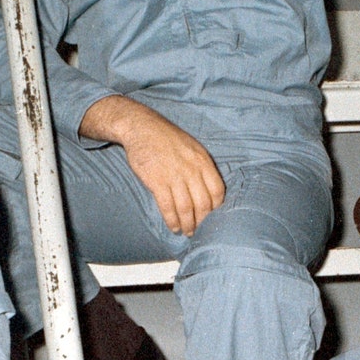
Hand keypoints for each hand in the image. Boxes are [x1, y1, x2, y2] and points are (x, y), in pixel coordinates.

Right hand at [79, 96, 225, 234]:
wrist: (141, 128)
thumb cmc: (167, 139)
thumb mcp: (192, 147)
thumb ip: (201, 167)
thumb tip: (208, 191)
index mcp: (203, 160)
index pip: (217, 190)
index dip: (217, 208)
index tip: (213, 217)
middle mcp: (191, 169)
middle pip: (203, 203)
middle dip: (203, 221)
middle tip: (200, 230)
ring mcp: (174, 176)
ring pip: (186, 208)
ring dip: (188, 224)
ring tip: (187, 232)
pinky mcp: (157, 181)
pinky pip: (168, 207)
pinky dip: (172, 221)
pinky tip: (174, 227)